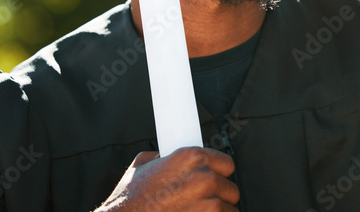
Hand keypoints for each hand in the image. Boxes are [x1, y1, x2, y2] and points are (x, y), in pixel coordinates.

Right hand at [95, 147, 239, 210]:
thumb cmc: (128, 201)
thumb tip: (166, 154)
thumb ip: (162, 157)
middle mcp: (204, 178)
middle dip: (218, 197)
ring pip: (229, 210)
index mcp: (191, 157)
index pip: (227, 163)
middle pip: (230, 189)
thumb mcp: (142, 166)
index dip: (219, 173)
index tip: (215, 179)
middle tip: (201, 202)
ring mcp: (209, 204)